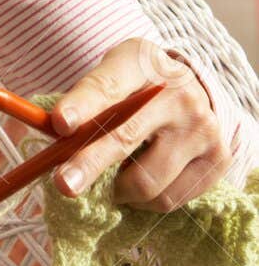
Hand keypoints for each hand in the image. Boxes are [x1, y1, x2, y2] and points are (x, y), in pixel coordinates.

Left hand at [48, 37, 231, 212]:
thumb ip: (81, 103)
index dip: (82, 105)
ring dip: (119, 189)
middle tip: (63, 185)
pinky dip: (146, 200)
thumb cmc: (138, 88)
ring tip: (117, 175)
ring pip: (146, 181)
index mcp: (141, 64)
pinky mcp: (218, 159)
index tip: (60, 123)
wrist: (194, 90)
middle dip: (90, 163)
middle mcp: (178, 94)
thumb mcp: (111, 77)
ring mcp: (202, 128)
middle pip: (125, 137)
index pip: (106, 86)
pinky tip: (146, 177)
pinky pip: (168, 199)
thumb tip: (47, 136)